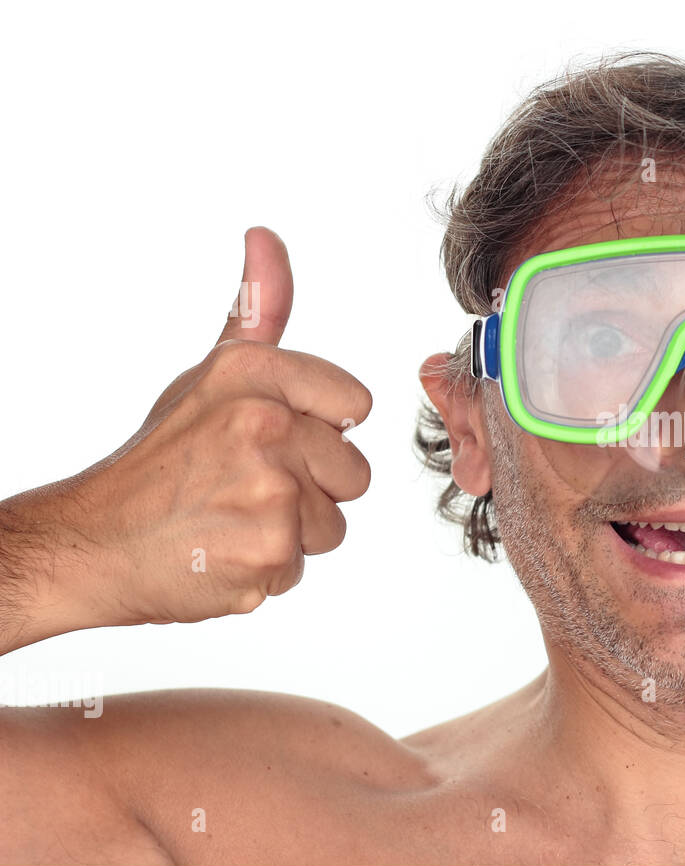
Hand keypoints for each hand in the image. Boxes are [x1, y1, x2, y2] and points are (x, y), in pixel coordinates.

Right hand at [46, 226, 372, 627]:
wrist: (92, 543)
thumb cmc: (158, 463)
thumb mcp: (209, 375)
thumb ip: (257, 311)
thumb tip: (266, 238)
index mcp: (253, 375)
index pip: (354, 406)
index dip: (319, 431)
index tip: (270, 439)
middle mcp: (263, 425)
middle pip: (353, 473)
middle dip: (308, 489)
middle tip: (243, 487)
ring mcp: (268, 491)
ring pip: (331, 524)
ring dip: (288, 533)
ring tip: (231, 519)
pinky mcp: (269, 552)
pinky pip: (303, 565)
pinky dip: (267, 570)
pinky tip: (223, 551)